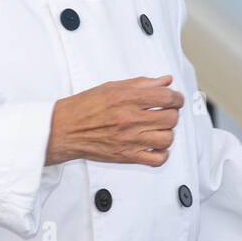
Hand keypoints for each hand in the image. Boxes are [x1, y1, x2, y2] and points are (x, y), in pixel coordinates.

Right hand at [46, 75, 183, 167]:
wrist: (64, 129)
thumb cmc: (85, 107)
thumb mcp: (112, 87)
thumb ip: (141, 83)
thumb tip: (165, 81)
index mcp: (127, 98)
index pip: (166, 97)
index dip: (176, 97)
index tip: (175, 99)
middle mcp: (130, 118)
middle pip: (171, 118)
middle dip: (172, 113)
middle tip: (165, 112)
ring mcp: (130, 139)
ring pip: (167, 138)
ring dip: (167, 132)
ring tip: (158, 129)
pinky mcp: (127, 156)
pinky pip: (157, 159)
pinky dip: (161, 154)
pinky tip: (154, 145)